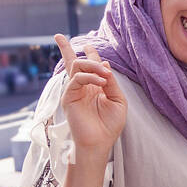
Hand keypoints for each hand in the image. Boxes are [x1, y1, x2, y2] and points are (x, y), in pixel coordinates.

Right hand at [54, 33, 126, 154]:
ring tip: (104, 74)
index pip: (90, 66)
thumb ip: (111, 82)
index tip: (88, 44)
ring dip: (92, 65)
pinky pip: (77, 78)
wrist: (99, 142)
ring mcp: (74, 91)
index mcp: (94, 87)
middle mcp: (83, 87)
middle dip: (82, 52)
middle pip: (74, 61)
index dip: (90, 53)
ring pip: (77, 65)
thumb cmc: (110, 125)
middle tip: (95, 55)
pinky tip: (101, 82)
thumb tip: (104, 63)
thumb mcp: (117, 100)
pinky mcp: (68, 97)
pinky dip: (90, 77)